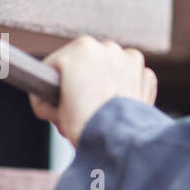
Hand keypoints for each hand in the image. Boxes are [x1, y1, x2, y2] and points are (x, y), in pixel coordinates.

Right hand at [28, 36, 157, 146]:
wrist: (119, 142)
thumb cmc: (83, 125)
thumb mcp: (49, 111)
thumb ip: (43, 96)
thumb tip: (48, 98)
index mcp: (81, 48)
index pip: (57, 65)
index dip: (53, 86)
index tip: (58, 101)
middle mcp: (107, 47)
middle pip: (85, 65)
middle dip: (82, 82)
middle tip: (80, 107)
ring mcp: (130, 60)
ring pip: (110, 70)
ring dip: (105, 83)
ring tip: (100, 108)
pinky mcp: (146, 76)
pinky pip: (131, 79)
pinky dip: (125, 91)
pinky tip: (118, 108)